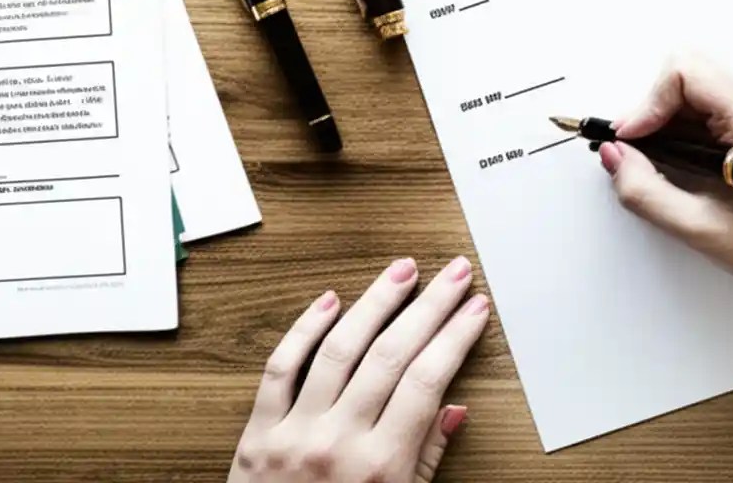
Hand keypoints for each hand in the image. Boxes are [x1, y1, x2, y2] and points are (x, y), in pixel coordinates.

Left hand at [229, 257, 489, 482]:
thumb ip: (426, 459)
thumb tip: (452, 407)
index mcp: (381, 467)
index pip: (428, 380)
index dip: (455, 336)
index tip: (474, 307)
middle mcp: (338, 443)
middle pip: (391, 354)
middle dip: (429, 305)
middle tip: (454, 272)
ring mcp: (295, 434)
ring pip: (338, 348)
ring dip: (375, 302)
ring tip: (402, 271)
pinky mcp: (258, 433)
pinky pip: (280, 367)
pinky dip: (304, 329)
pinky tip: (331, 300)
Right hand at [600, 54, 732, 311]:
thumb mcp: (699, 228)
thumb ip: (644, 190)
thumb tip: (613, 155)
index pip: (685, 72)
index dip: (647, 103)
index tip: (630, 139)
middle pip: (689, 72)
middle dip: (653, 108)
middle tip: (636, 150)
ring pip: (698, 85)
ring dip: (668, 117)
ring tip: (658, 160)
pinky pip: (713, 102)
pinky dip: (686, 123)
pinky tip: (683, 159)